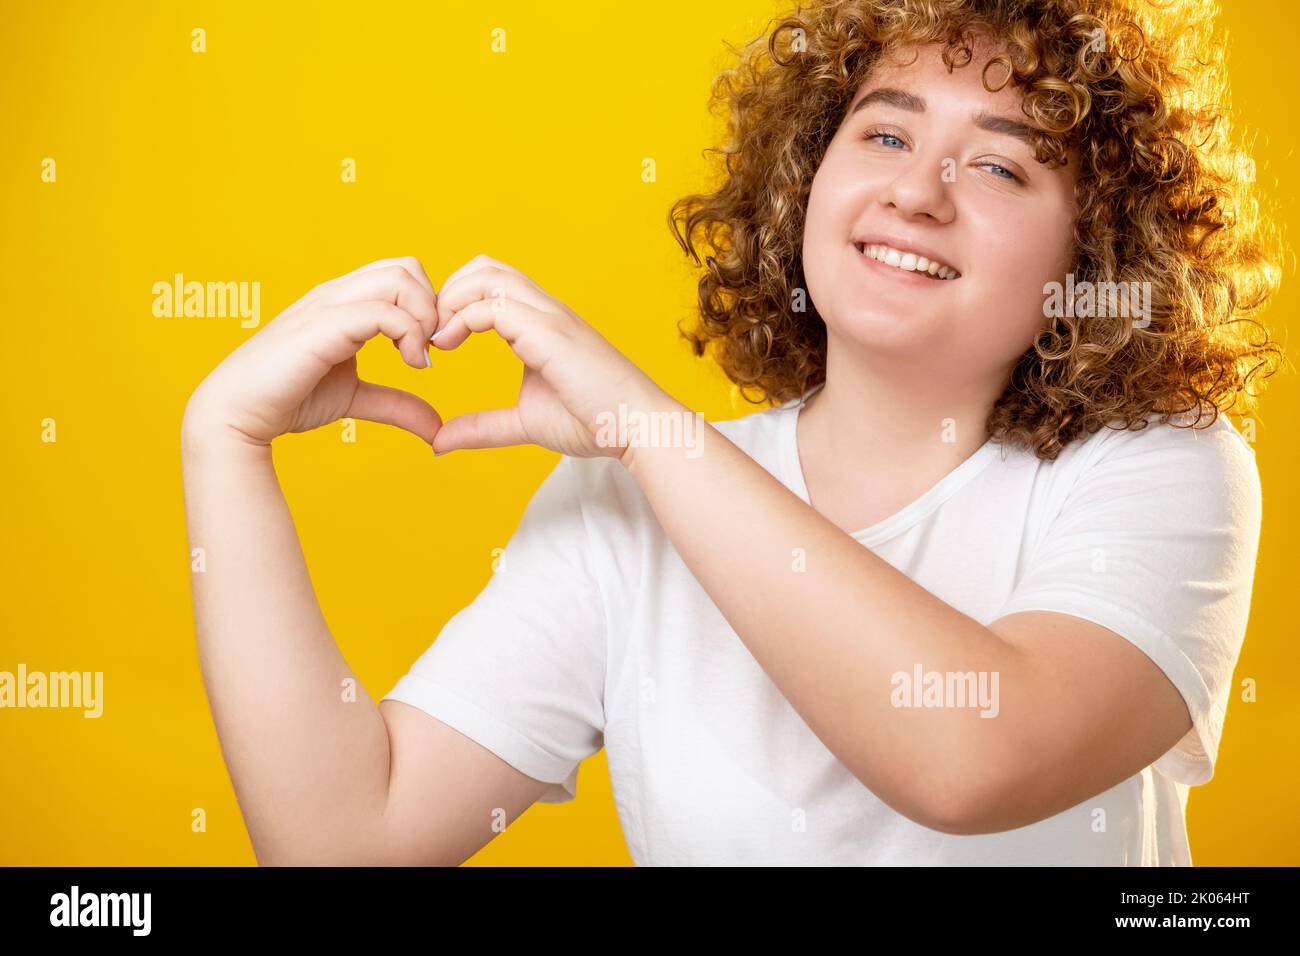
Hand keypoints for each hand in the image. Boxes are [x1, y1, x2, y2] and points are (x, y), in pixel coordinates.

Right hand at [182, 256, 441, 446]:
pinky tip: (410, 365)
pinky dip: (409, 335)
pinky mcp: (323, 325)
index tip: (429, 350)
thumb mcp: (356, 398)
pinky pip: (382, 312)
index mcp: (344, 300)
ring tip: (418, 357)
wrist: (238, 412)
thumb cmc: (289, 398)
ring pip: (399, 278)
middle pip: (406, 267)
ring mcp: (328, 304)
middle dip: (433, 307)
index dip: (428, 306)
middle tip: (430, 351)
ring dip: (424, 317)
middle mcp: (337, 293)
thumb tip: (436, 429)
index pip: (402, 273)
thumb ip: (397, 405)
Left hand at [426, 253, 673, 461]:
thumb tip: (440, 440)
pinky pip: (493, 306)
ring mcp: (548, 316)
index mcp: (542, 323)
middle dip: (448, 291)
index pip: (491, 283)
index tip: (438, 341)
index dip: (456, 302)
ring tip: (438, 338)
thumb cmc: (593, 421)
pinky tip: (446, 345)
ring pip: (486, 275)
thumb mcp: (524, 423)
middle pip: (485, 266)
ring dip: (451, 300)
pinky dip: (460, 319)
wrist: (636, 427)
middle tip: (432, 333)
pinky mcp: (548, 332)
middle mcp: (545, 310)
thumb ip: (483, 427)